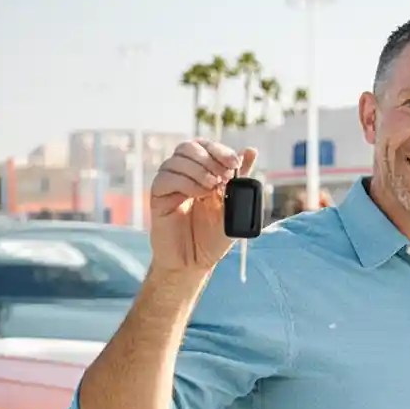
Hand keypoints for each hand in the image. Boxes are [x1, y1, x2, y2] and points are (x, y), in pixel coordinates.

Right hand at [148, 139, 256, 272]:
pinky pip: (166, 178)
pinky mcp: (158, 197)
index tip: (234, 163)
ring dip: (198, 170)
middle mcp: (184, 175)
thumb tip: (251, 150)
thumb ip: (241, 178)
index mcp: (203, 173)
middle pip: (188, 147)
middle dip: (209, 158)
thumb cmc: (214, 236)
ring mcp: (170, 185)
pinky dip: (185, 182)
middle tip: (223, 177)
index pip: (205, 146)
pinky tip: (198, 195)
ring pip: (176, 160)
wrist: (194, 262)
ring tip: (212, 189)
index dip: (219, 149)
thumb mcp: (234, 205)